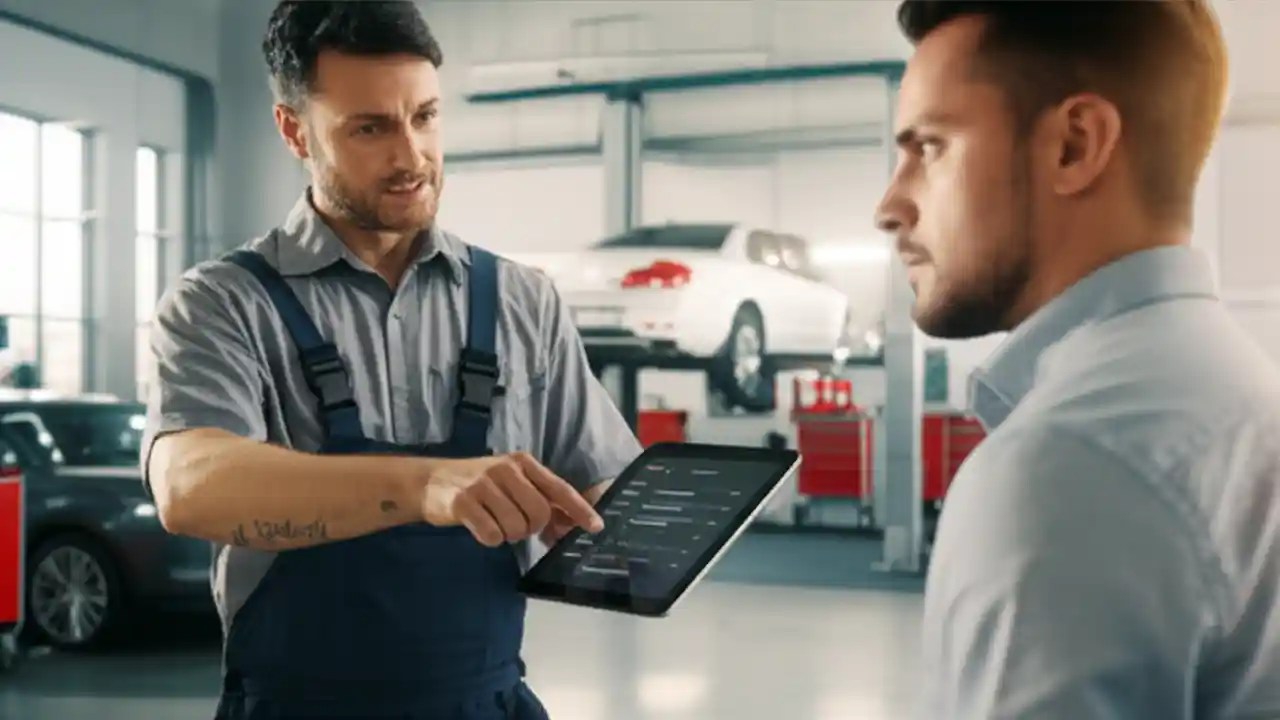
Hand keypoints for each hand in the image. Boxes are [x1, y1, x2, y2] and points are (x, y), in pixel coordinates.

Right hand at [421, 452, 603, 546]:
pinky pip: (492, 535)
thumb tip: (568, 524)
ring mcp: (483, 485)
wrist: (430, 481)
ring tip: (495, 522)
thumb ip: (538, 498)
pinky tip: (480, 526)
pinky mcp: (463, 503)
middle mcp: (506, 470)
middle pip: (539, 513)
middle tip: (517, 526)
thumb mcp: (510, 482)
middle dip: (532, 528)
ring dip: (509, 535)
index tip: (596, 527)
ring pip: (516, 527)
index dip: (580, 509)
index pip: (559, 488)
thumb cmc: (478, 484)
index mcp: (523, 463)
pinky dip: (490, 539)